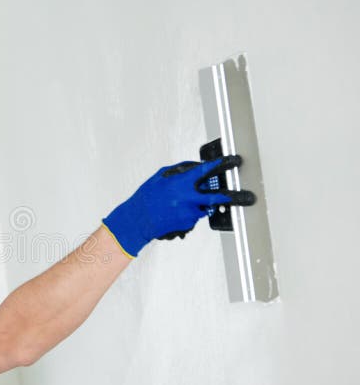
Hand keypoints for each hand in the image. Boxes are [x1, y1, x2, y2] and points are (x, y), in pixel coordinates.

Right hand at [102, 155, 255, 256]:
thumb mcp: (161, 177)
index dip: (223, 164)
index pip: (207, 171)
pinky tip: (176, 212)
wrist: (137, 220)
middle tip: (247, 196)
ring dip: (200, 203)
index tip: (234, 161)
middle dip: (234, 196)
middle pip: (218, 196)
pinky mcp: (187, 223)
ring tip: (182, 203)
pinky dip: (191, 212)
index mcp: (180, 183)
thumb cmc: (146, 198)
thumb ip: (180, 171)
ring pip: (205, 206)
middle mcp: (187, 198)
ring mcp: (188, 213)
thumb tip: (196, 167)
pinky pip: (195, 216)